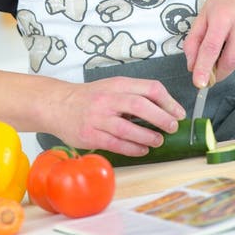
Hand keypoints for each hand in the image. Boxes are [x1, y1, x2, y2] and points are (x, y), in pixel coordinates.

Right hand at [52, 77, 185, 156]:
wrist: (57, 104)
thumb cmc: (89, 97)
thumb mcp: (111, 87)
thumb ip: (133, 95)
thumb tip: (164, 109)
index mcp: (117, 84)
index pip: (149, 87)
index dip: (168, 101)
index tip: (178, 112)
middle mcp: (107, 99)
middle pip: (140, 106)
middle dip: (161, 118)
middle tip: (172, 127)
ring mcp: (97, 117)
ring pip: (128, 128)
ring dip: (148, 136)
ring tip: (158, 140)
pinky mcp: (90, 135)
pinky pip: (116, 144)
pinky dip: (133, 148)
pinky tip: (142, 149)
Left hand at [183, 0, 234, 88]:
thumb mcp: (203, 13)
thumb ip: (194, 40)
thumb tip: (192, 66)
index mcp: (223, 15)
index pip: (212, 47)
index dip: (204, 68)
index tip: (199, 83)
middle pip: (231, 60)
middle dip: (219, 72)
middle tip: (211, 73)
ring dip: (231, 59)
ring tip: (229, 40)